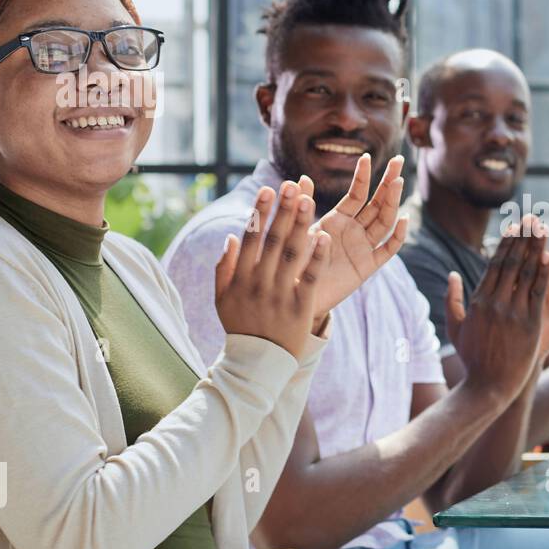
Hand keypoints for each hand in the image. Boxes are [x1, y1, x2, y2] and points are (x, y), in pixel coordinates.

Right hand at [214, 181, 331, 358]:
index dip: (260, 213)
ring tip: (309, 200)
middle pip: (272, 240)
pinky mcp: (300, 307)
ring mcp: (279, 295)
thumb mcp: (222, 299)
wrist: (257, 364)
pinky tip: (325, 238)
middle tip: (291, 185)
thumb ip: (224, 268)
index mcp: (240, 278)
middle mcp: (258, 283)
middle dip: (282, 211)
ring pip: (291, 255)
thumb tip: (232, 237)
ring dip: (300, 225)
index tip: (268, 189)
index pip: (251, 239)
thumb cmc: (241, 327)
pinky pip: (310, 278)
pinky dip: (316, 258)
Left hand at [307, 153, 408, 324]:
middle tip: (399, 160)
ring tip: (399, 182)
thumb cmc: (293, 261)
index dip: (362, 176)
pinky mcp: (367, 267)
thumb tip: (300, 177)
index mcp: (338, 219)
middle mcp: (354, 231)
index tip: (366, 156)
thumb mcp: (296, 230)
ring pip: (384, 221)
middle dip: (388, 182)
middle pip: (377, 203)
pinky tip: (403, 220)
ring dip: (393, 202)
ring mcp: (363, 248)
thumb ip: (302, 205)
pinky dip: (397, 236)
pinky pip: (387, 250)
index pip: (356, 194)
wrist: (294, 294)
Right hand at [446, 221, 548, 403]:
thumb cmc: (473, 359)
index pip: (494, 264)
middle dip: (522, 238)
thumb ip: (452, 300)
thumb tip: (452, 275)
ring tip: (543, 229)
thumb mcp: (455, 328)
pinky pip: (537, 292)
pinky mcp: (529, 323)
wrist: (488, 387)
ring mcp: (513, 312)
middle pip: (511, 262)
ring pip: (526, 272)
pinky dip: (543, 273)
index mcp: (478, 300)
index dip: (506, 243)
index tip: (515, 227)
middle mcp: (495, 302)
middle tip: (532, 218)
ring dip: (535, 248)